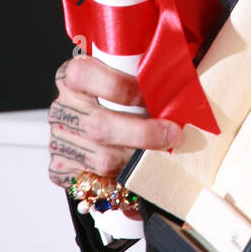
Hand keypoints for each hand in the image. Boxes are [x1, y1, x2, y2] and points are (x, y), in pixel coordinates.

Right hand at [48, 54, 182, 212]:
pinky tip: (138, 168)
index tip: (154, 95)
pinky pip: (96, 180)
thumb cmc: (120, 95)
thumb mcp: (128, 73)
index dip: (123, 86)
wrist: (92, 121)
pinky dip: (122, 178)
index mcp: (74, 76)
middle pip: (99, 126)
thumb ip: (149, 70)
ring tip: (161, 153)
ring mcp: (60, 140)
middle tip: (172, 134)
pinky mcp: (61, 169)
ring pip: (101, 159)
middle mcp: (63, 108)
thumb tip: (190, 71)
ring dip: (137, 159)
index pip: (87, 76)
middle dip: (143, 133)